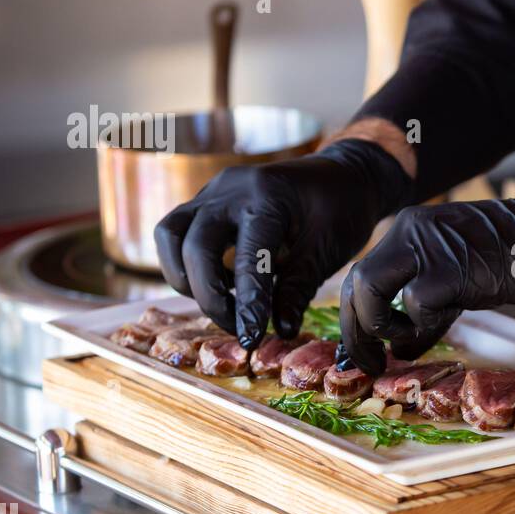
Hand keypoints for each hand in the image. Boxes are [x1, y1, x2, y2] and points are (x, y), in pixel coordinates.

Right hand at [154, 139, 411, 347]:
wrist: (344, 173)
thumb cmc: (341, 210)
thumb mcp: (326, 252)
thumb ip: (297, 291)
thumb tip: (279, 331)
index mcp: (268, 197)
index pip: (246, 257)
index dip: (247, 303)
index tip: (250, 339)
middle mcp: (231, 189)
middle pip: (193, 246)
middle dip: (209, 296)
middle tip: (236, 327)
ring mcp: (213, 191)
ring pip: (171, 235)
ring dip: (185, 278)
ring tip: (222, 304)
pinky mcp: (206, 201)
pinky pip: (176, 231)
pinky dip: (188, 264)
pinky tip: (222, 285)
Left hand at [338, 179, 514, 374]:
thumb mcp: (463, 275)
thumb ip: (428, 302)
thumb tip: (399, 346)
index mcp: (413, 228)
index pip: (363, 273)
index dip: (355, 314)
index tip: (362, 348)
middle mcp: (411, 230)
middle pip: (356, 283)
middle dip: (354, 329)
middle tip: (365, 363)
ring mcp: (428, 247)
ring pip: (370, 291)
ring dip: (378, 330)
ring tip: (400, 349)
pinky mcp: (450, 269)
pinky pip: (413, 306)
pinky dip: (419, 329)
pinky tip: (439, 331)